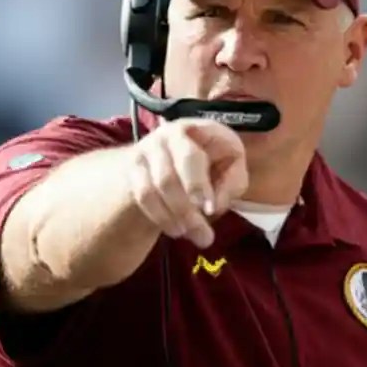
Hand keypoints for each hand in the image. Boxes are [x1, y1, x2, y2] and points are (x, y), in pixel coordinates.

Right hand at [128, 118, 247, 247]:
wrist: (175, 157)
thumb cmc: (212, 164)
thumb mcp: (232, 168)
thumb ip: (232, 182)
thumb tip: (214, 204)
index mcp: (198, 130)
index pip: (192, 157)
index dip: (198, 185)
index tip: (208, 210)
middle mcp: (167, 136)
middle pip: (166, 178)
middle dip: (184, 209)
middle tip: (203, 234)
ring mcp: (146, 152)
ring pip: (153, 192)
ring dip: (175, 219)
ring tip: (194, 236)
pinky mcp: (133, 170)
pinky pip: (143, 198)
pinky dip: (161, 218)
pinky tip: (177, 230)